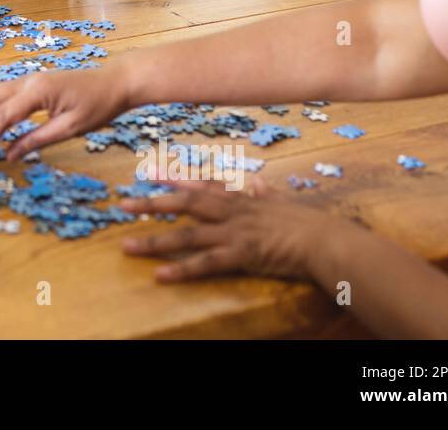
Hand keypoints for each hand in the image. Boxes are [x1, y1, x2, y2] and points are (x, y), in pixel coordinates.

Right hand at [0, 67, 122, 160]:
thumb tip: (9, 155)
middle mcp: (27, 81)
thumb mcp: (70, 128)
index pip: (2, 116)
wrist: (115, 82)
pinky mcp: (31, 85)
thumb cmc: (99, 105)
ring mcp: (28, 80)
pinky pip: (2, 96)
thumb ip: (36, 140)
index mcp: (38, 91)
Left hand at [121, 175, 345, 282]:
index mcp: (239, 197)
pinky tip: (160, 275)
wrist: (324, 239)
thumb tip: (257, 182)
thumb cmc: (307, 222)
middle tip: (123, 204)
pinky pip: (206, 263)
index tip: (149, 173)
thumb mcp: (281, 202)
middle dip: (152, 203)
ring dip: (155, 240)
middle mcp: (231, 210)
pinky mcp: (241, 254)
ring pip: (187, 234)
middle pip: (185, 203)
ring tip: (127, 246)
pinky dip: (182, 269)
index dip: (174, 178)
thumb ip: (264, 193)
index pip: (201, 184)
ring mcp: (234, 232)